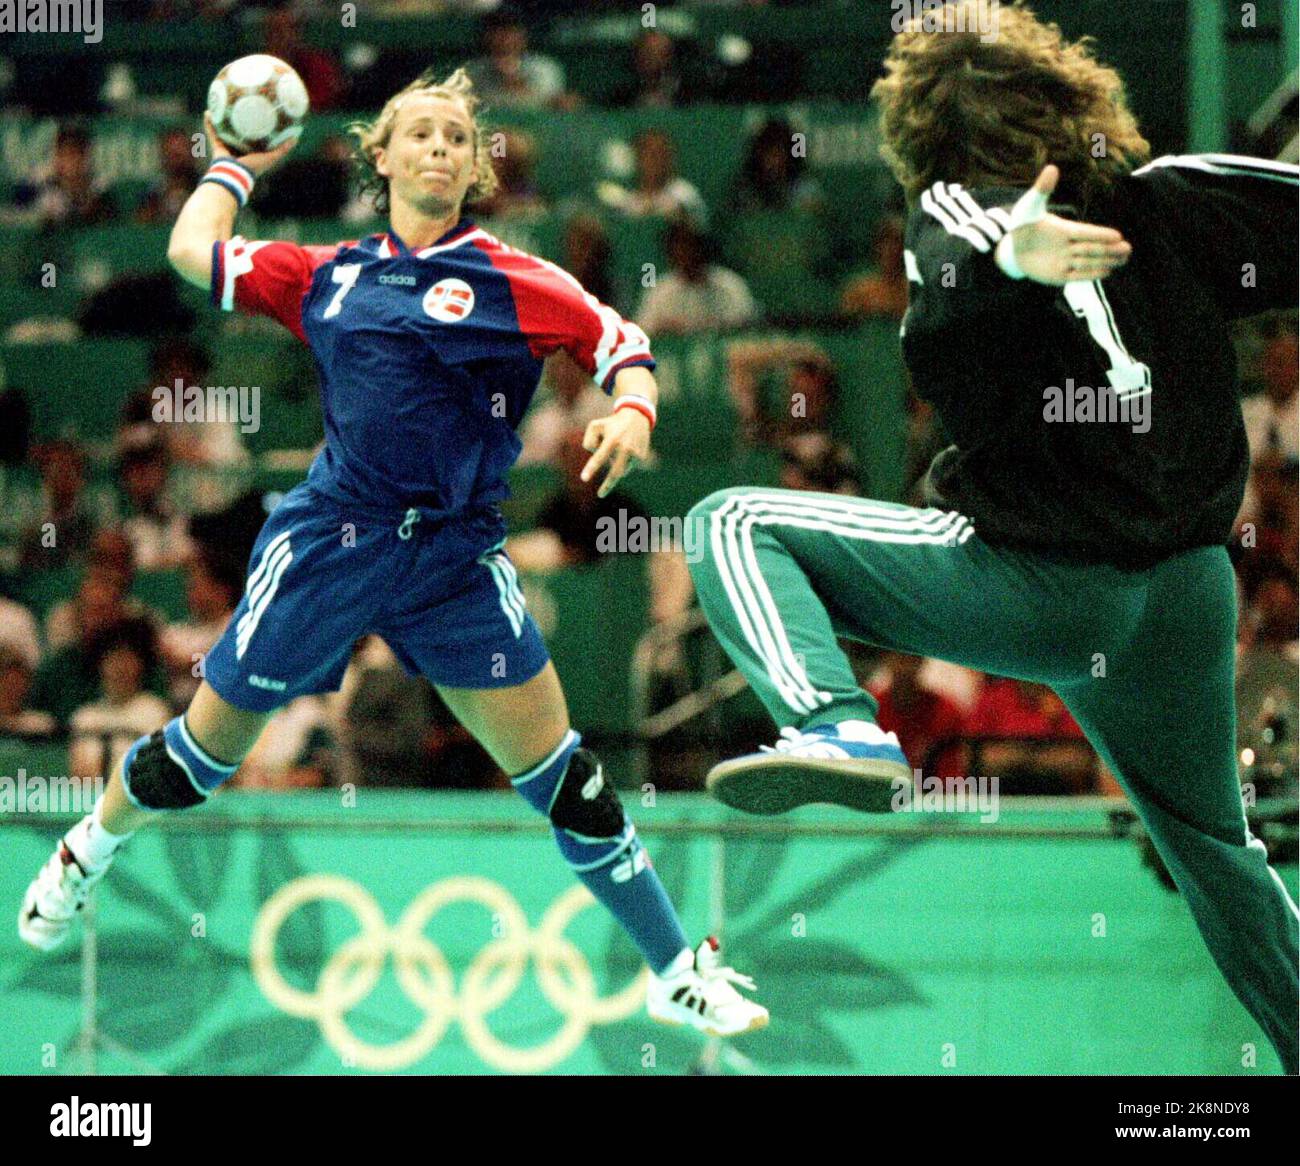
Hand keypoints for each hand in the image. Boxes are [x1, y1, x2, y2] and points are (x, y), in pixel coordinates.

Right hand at [203, 112, 298, 175]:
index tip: (259, 116)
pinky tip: (208, 111)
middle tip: (239, 106)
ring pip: (224, 130)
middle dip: (239, 121)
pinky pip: (212, 132)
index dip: (257, 129)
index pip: (256, 138)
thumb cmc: (255, 167)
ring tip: (221, 105)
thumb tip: (296, 138)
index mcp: (251, 152)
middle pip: (239, 132)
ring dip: (222, 119)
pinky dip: (209, 123)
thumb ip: (282, 149)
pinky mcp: (217, 146)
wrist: (235, 175)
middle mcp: (239, 149)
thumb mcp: (271, 157)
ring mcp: (227, 147)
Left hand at [581, 408, 650, 498]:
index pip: (599, 456)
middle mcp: (625, 448)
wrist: (637, 417)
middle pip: (615, 473)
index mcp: (613, 439)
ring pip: (621, 471)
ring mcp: (635, 453)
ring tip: (617, 449)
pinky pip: (628, 467)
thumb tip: (595, 457)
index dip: (591, 468)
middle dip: (608, 486)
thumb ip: (589, 442)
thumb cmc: (611, 423)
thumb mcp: (595, 426)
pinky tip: (625, 450)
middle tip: (600, 494)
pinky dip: (622, 463)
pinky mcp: (642, 457)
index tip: (583, 479)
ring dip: (614, 466)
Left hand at [1003, 165, 1131, 284]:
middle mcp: (1068, 246)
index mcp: (1064, 229)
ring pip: (1087, 261)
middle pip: (1091, 248)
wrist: (1013, 249)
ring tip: (1124, 259)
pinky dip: (1090, 274)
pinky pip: (1076, 276)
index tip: (1117, 236)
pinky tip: (1107, 272)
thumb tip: (1052, 168)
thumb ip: (1042, 190)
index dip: (1099, 234)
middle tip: (1128, 249)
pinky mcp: (1058, 275)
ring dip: (1105, 261)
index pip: (1084, 232)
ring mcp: (1064, 261)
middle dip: (1109, 249)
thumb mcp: (1028, 207)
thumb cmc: (1023, 225)